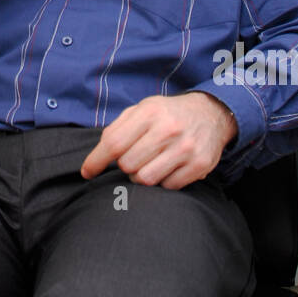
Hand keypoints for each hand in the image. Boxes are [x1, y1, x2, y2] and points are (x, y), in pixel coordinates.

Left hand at [80, 93, 236, 189]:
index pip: (114, 142)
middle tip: (133, 158)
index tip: (87, 172)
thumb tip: (96, 156)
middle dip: (124, 165)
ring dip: (141, 176)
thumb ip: (118, 128)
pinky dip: (162, 182)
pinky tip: (167, 168)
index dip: (96, 160)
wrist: (210, 114)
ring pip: (146, 179)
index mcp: (149, 112)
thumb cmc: (167, 114)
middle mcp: (169, 129)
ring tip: (149, 164)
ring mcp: (186, 148)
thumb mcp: (142, 109)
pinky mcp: (200, 164)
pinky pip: (168, 187)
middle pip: (128, 164)